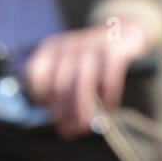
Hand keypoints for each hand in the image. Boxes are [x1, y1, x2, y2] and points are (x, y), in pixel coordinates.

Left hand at [24, 20, 154, 139]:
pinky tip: (109, 110)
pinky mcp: (115, 50)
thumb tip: (64, 125)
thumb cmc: (95, 58)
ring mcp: (92, 46)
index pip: (35, 74)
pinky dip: (108, 99)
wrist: (126, 28)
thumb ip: (63, 89)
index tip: (52, 112)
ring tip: (86, 127)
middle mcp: (69, 44)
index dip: (41, 98)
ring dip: (83, 110)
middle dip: (64, 113)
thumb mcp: (72, 65)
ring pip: (82, 84)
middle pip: (60, 84)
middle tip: (70, 132)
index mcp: (52, 47)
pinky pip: (108, 79)